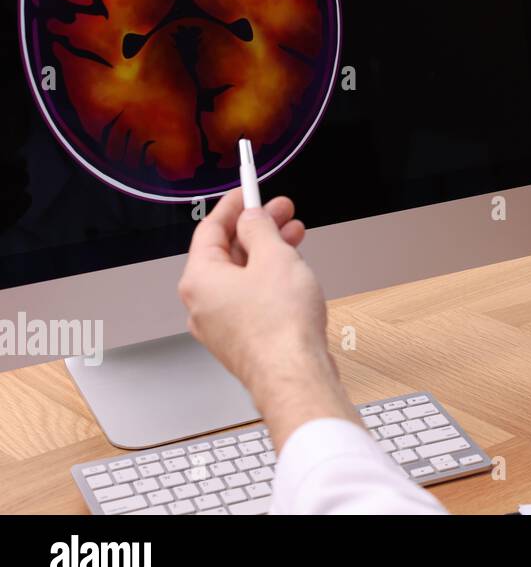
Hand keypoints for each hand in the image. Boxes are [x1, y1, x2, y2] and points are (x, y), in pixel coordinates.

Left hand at [179, 189, 353, 444]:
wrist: (294, 374)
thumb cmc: (280, 325)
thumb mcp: (274, 257)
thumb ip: (260, 229)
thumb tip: (252, 217)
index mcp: (199, 279)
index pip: (210, 230)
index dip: (233, 206)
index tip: (248, 192)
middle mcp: (202, 304)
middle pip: (226, 253)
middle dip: (257, 229)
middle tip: (282, 212)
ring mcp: (220, 325)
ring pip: (241, 277)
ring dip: (267, 253)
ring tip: (295, 239)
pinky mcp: (241, 340)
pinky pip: (249, 299)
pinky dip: (268, 280)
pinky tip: (291, 274)